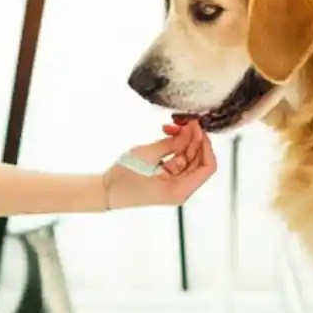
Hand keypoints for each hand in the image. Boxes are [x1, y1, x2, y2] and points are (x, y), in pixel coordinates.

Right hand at [101, 119, 216, 209]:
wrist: (105, 191)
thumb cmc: (122, 178)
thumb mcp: (148, 155)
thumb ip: (172, 143)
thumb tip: (190, 130)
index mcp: (180, 190)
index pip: (207, 167)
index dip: (206, 146)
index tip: (198, 129)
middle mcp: (180, 189)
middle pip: (198, 161)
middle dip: (193, 140)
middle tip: (186, 121)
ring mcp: (174, 184)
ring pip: (188, 158)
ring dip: (183, 140)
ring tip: (173, 125)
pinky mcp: (166, 178)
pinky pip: (177, 160)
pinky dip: (174, 147)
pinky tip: (167, 133)